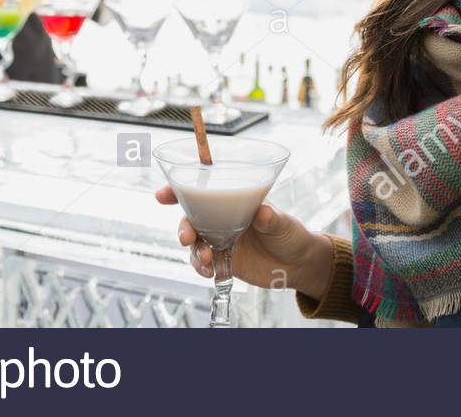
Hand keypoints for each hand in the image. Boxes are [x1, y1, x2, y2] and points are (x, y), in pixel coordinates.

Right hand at [155, 185, 331, 299]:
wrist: (298, 265)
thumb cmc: (291, 234)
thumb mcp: (283, 223)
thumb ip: (270, 217)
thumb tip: (261, 212)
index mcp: (233, 199)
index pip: (202, 190)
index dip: (178, 189)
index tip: (162, 194)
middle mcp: (221, 217)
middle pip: (191, 216)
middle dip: (182, 226)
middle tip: (187, 237)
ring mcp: (220, 239)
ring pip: (195, 241)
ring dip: (194, 250)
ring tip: (208, 260)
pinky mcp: (223, 259)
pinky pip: (202, 263)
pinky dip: (201, 267)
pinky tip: (210, 272)